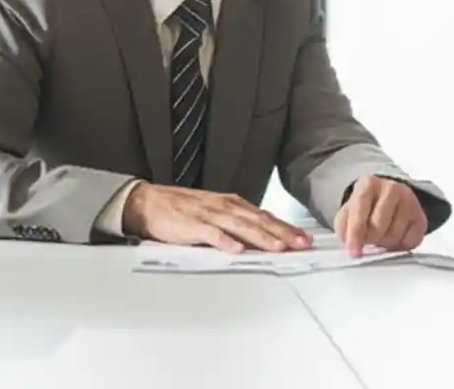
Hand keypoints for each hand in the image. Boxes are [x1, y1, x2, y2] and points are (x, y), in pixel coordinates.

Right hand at [122, 183, 311, 252]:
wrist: (149, 202)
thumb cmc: (183, 209)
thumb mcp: (215, 212)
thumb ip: (237, 224)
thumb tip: (261, 238)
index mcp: (232, 205)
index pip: (265, 217)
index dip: (286, 228)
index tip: (304, 239)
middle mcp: (225, 207)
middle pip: (259, 221)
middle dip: (282, 233)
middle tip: (301, 244)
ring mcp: (209, 215)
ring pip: (240, 227)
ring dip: (261, 237)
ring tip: (278, 248)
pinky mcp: (192, 225)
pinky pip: (211, 234)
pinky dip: (225, 241)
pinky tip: (237, 250)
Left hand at [333, 175, 427, 256]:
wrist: (388, 201)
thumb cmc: (364, 210)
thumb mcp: (347, 215)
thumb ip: (345, 229)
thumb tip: (353, 246)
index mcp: (368, 183)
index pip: (359, 209)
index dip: (355, 233)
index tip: (354, 252)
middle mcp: (391, 187)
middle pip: (378, 226)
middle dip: (370, 239)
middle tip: (368, 239)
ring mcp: (409, 200)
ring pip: (394, 236)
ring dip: (385, 244)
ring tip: (381, 236)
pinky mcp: (421, 216)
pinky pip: (410, 242)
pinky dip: (400, 246)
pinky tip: (395, 237)